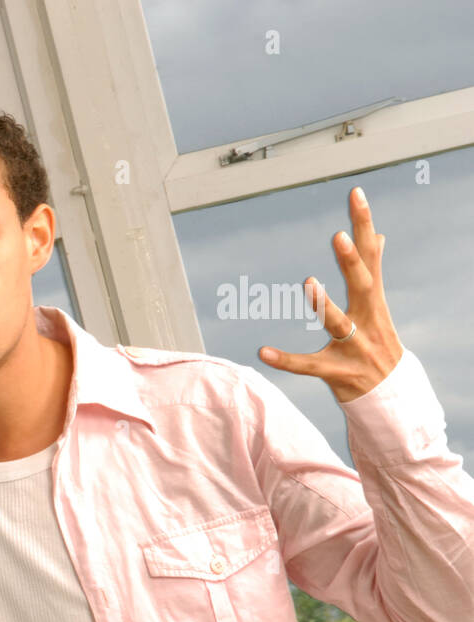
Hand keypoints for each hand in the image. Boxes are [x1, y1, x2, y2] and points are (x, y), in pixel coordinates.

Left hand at [259, 186, 403, 402]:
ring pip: (339, 324)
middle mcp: (367, 320)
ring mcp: (353, 347)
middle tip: (338, 235)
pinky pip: (308, 366)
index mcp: (373, 300)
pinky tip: (263, 351)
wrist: (392, 395)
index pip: (371, 255)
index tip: (355, 194)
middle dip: (352, 262)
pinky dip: (286, 360)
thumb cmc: (379, 343)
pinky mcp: (337, 372)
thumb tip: (380, 236)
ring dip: (324, 305)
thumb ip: (374, 270)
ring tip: (308, 282)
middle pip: (362, 285)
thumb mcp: (379, 306)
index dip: (364, 224)